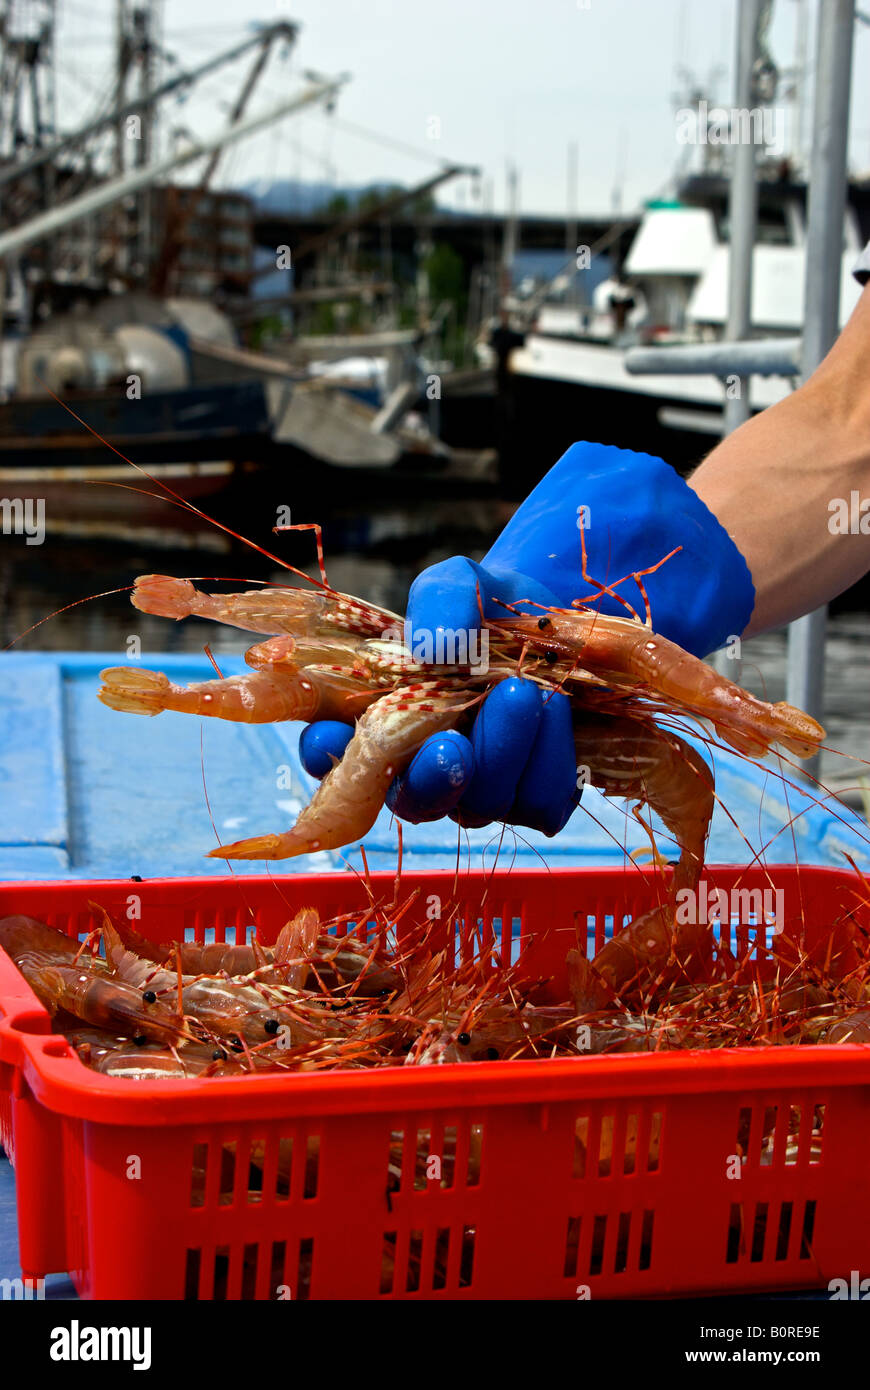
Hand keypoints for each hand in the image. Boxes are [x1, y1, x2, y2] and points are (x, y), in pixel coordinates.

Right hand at [300, 441, 754, 832]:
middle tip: (453, 738)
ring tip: (526, 692)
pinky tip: (557, 712)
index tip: (334, 733)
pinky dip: (550, 759)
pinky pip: (540, 803)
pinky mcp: (538, 798)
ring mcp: (483, 791)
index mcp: (383, 721)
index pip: (336, 755)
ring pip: (483, 803)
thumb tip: (434, 646)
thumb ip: (442, 599)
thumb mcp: (462, 584)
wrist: (564, 622)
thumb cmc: (492, 607)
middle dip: (431, 775)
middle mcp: (425, 769)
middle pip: (413, 801)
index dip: (327, 753)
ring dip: (503, 751)